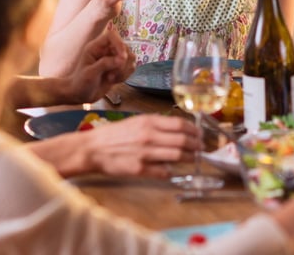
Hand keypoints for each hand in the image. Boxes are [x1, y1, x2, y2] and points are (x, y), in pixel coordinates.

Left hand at [65, 29, 135, 102]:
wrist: (80, 95)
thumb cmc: (81, 82)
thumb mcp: (90, 73)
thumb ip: (105, 64)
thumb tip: (122, 58)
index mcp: (96, 47)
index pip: (112, 35)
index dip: (119, 43)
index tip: (122, 57)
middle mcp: (106, 50)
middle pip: (125, 47)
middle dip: (123, 62)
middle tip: (111, 75)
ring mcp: (113, 59)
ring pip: (130, 57)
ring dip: (124, 70)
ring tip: (111, 78)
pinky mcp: (118, 68)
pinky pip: (130, 67)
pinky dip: (125, 75)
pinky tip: (114, 81)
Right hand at [79, 114, 199, 177]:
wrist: (93, 149)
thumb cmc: (114, 134)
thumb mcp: (136, 121)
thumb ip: (156, 125)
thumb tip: (177, 130)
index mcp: (149, 122)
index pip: (181, 124)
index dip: (194, 130)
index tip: (200, 134)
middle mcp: (149, 136)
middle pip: (183, 141)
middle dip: (196, 145)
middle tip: (201, 148)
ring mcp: (146, 153)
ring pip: (177, 156)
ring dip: (188, 158)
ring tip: (192, 159)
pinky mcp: (140, 169)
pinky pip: (163, 171)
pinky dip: (170, 171)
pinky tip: (171, 169)